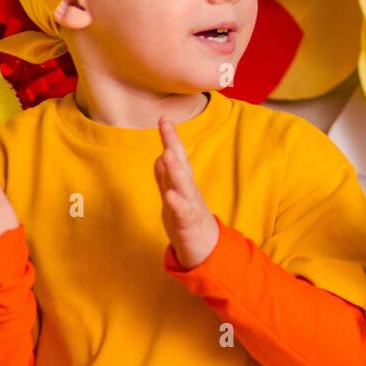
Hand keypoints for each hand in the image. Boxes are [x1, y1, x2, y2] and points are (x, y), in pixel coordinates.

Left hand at [155, 117, 217, 269]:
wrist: (205, 248)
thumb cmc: (187, 220)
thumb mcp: (174, 196)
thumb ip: (166, 177)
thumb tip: (160, 155)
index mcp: (183, 183)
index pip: (176, 156)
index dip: (170, 138)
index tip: (164, 118)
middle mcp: (188, 190)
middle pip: (181, 163)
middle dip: (173, 144)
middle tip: (166, 125)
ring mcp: (190, 205)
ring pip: (183, 185)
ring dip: (176, 170)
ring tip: (167, 154)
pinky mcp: (188, 223)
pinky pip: (182, 212)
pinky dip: (176, 202)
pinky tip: (169, 194)